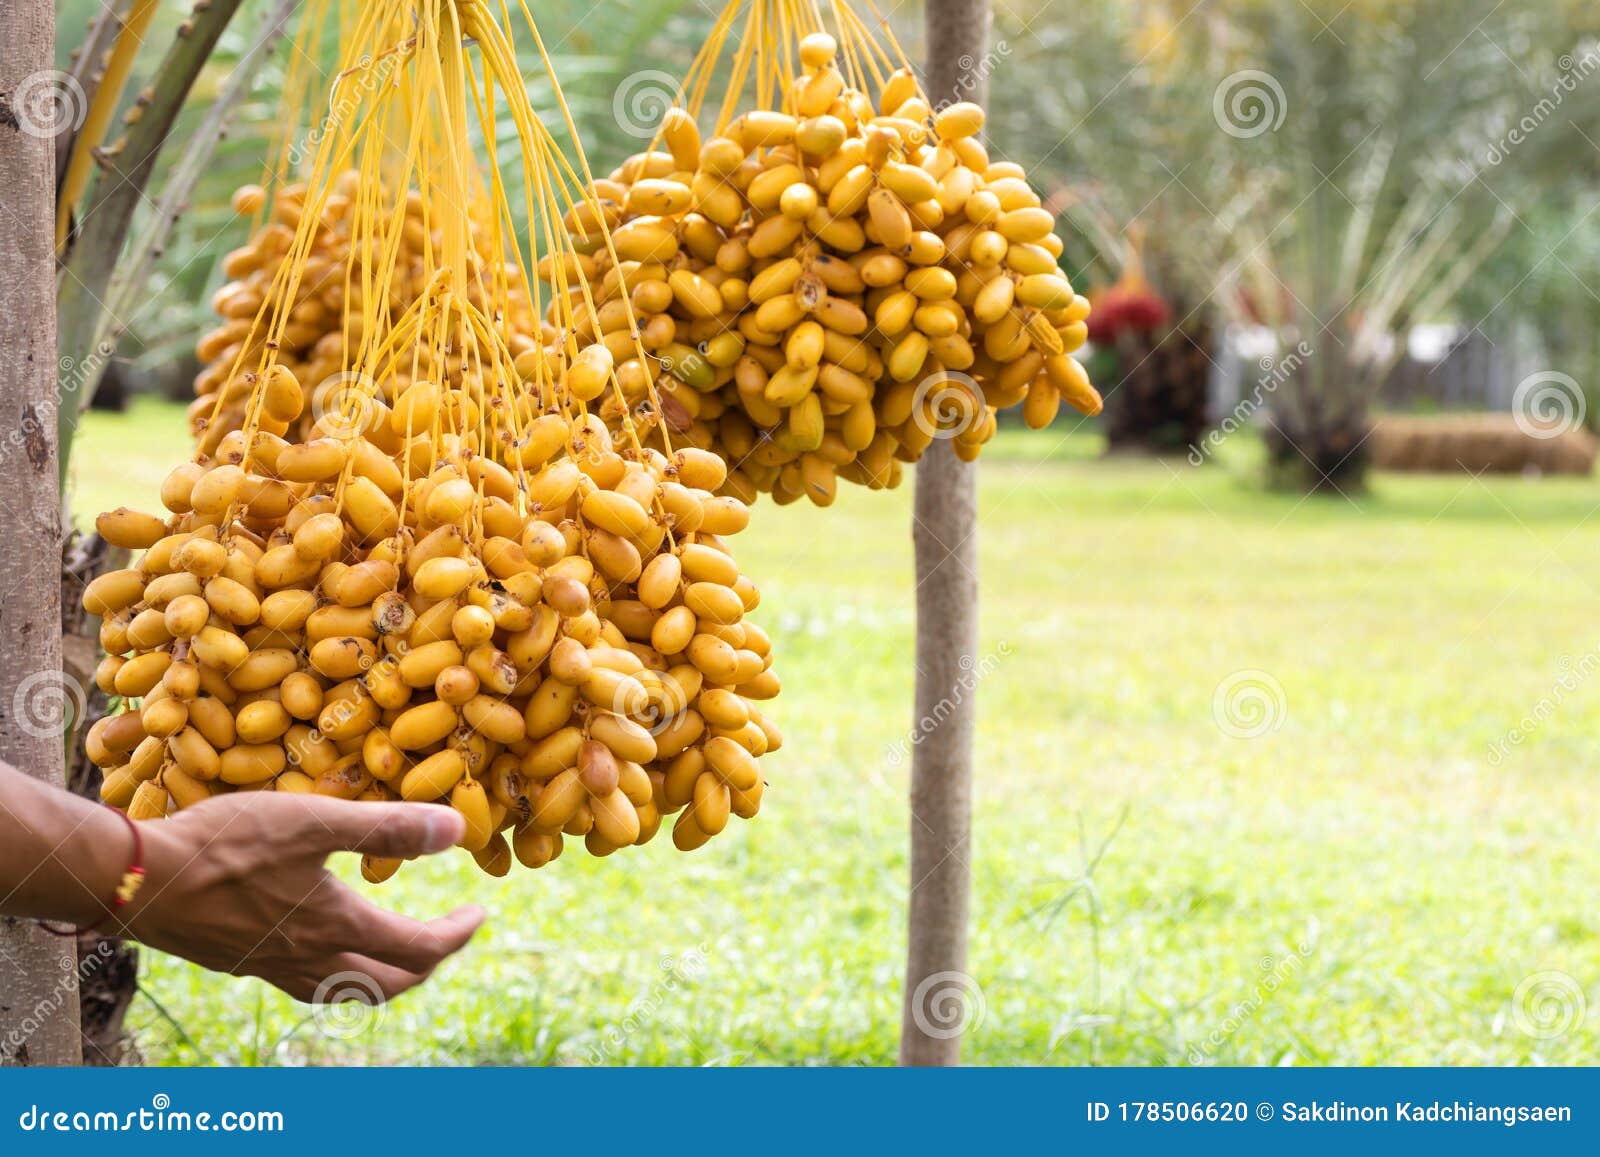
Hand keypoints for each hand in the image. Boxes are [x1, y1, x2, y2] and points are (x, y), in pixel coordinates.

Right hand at [118, 791, 484, 1002]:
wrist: (135, 880)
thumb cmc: (226, 844)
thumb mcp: (314, 822)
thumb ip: (386, 827)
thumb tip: (456, 830)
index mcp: (337, 929)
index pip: (419, 950)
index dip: (456, 935)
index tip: (477, 913)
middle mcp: (310, 960)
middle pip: (388, 984)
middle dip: (427, 963)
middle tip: (446, 933)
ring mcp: (272, 967)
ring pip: (347, 989)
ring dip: (383, 972)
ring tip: (395, 943)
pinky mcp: (240, 961)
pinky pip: (307, 982)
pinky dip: (338, 968)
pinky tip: (323, 938)